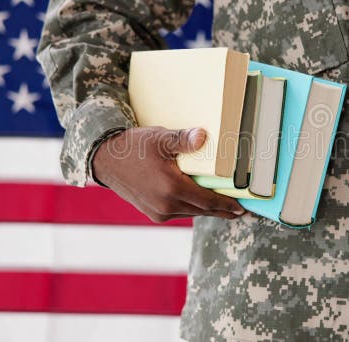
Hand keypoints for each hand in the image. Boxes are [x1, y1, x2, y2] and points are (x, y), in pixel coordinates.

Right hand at [92, 126, 244, 222]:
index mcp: (171, 189)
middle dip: (221, 211)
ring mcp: (158, 212)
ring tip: (222, 208)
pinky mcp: (152, 213)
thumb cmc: (133, 147)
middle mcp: (166, 205)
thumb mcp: (160, 138)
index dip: (226, 205)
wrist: (106, 160)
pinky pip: (179, 213)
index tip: (242, 209)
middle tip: (239, 212)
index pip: (208, 201)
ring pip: (191, 213)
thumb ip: (183, 140)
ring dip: (207, 210)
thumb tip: (202, 136)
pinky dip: (192, 209)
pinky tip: (199, 204)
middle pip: (202, 210)